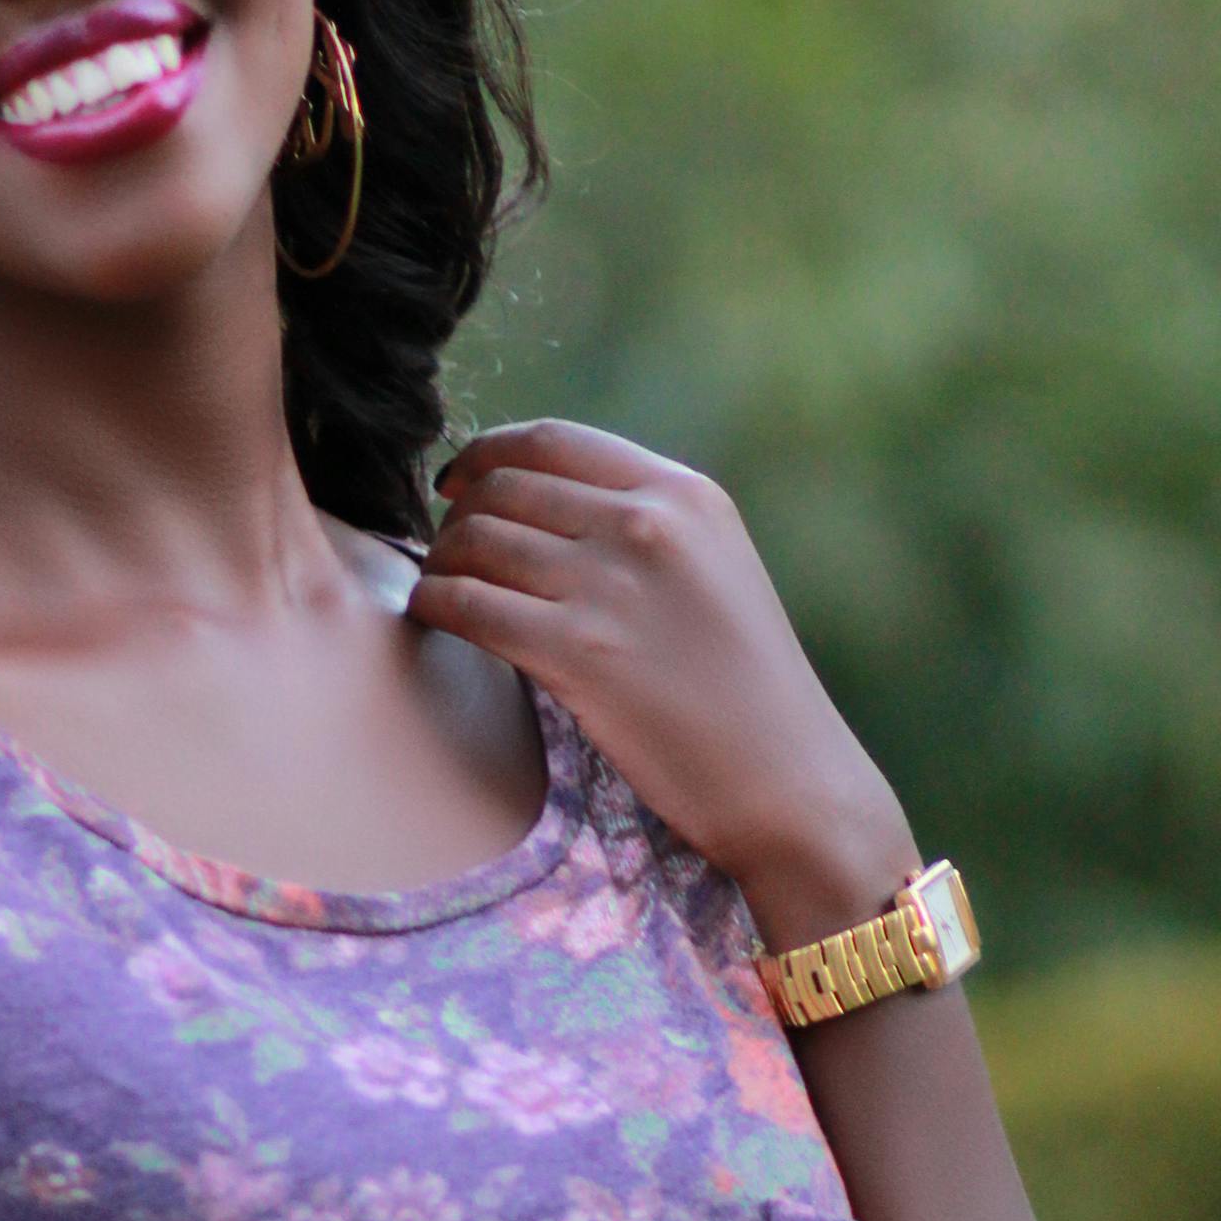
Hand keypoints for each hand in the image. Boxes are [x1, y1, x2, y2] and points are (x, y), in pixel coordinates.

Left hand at [410, 419, 915, 944]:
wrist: (788, 780)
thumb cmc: (747, 687)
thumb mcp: (715, 567)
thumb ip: (643, 524)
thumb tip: (537, 501)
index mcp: (684, 494)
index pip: (551, 440)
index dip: (486, 454)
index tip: (458, 483)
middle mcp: (646, 525)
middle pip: (502, 489)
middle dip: (458, 517)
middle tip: (446, 553)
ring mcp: (610, 587)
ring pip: (474, 542)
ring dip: (440, 562)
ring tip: (442, 589)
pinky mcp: (576, 654)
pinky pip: (464, 604)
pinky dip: (432, 605)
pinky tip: (431, 618)